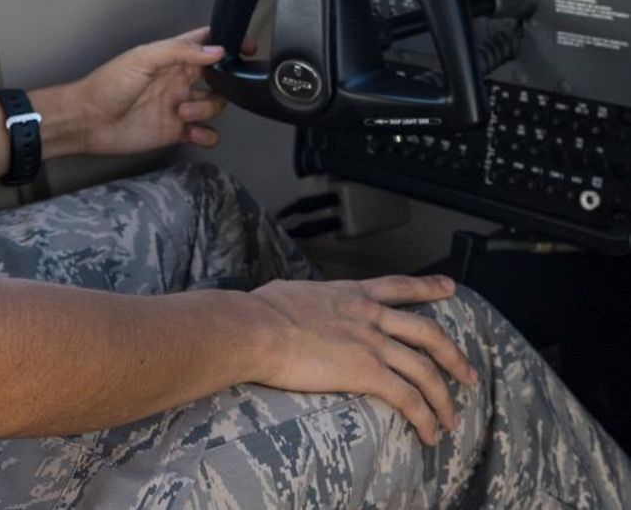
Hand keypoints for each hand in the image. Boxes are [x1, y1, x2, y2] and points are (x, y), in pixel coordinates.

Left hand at [66, 27, 228, 157]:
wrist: (88, 120)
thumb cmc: (108, 84)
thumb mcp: (143, 59)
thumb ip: (179, 51)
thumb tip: (216, 50)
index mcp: (171, 58)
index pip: (205, 44)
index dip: (227, 42)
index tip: (245, 47)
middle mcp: (179, 81)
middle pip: (218, 77)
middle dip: (225, 82)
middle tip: (215, 86)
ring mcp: (179, 106)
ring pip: (215, 105)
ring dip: (208, 109)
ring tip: (182, 112)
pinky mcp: (176, 131)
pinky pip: (206, 133)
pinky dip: (208, 135)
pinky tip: (193, 132)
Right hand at [244, 275, 478, 445]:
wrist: (253, 329)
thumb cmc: (257, 312)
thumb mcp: (288, 292)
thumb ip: (304, 298)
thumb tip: (290, 302)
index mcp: (350, 294)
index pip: (399, 287)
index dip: (428, 287)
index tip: (449, 287)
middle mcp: (369, 316)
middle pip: (428, 333)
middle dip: (453, 356)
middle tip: (468, 373)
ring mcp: (371, 344)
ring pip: (426, 371)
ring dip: (444, 398)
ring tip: (451, 419)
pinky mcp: (367, 372)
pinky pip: (409, 399)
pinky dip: (425, 417)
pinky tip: (429, 433)